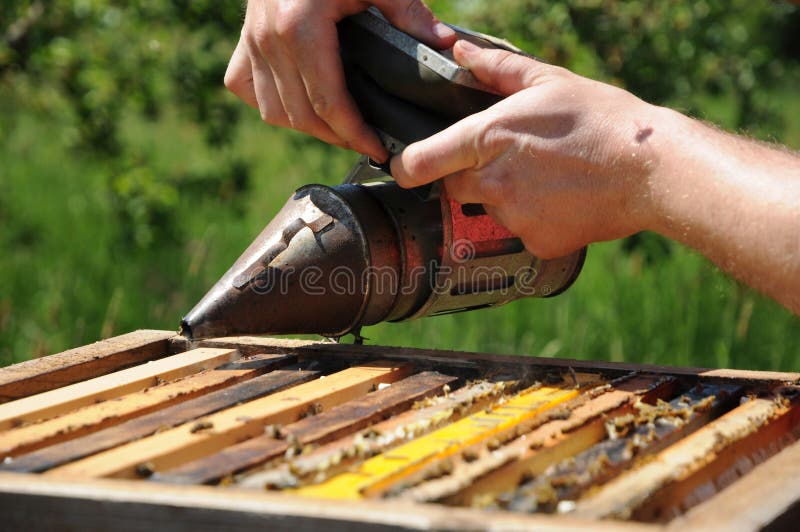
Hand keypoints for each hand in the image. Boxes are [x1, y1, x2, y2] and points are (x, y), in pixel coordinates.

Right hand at [224, 0, 455, 161]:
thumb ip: (407, 10)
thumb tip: (445, 43)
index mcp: (300, 28)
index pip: (328, 104)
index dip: (355, 134)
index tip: (378, 150)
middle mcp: (268, 41)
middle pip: (302, 116)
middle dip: (337, 137)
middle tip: (366, 142)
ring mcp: (250, 42)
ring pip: (273, 111)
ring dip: (307, 126)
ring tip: (339, 128)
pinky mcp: (242, 40)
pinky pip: (248, 89)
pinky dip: (273, 103)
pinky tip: (298, 103)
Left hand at [391, 40, 662, 258]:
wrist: (652, 170)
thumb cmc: (603, 118)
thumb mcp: (549, 82)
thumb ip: (497, 69)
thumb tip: (461, 53)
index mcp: (487, 138)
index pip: (418, 163)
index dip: (407, 165)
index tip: (409, 165)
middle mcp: (491, 182)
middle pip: (453, 187)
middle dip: (468, 175)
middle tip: (509, 159)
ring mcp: (513, 217)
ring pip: (488, 210)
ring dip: (505, 197)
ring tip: (547, 177)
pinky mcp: (535, 243)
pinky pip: (519, 232)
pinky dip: (534, 220)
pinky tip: (561, 200)